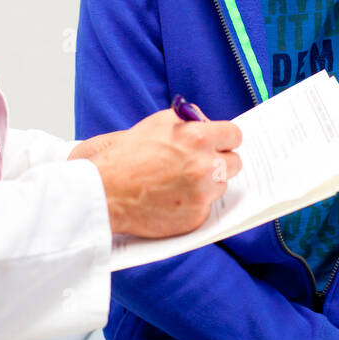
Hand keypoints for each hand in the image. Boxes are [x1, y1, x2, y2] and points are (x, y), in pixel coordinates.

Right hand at [72, 108, 241, 237]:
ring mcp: (201, 194)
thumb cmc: (126, 156)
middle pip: (234, 162)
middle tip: (200, 163)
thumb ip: (191, 122)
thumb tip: (210, 126)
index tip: (220, 143)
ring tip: (178, 182)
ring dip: (207, 184)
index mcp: (198, 138)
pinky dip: (194, 204)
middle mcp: (204, 166)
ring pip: (221, 185)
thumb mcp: (160, 123)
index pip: (234, 135)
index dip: (225, 139)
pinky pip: (207, 207)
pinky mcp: (195, 217)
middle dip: (220, 161)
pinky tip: (172, 198)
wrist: (104, 192)